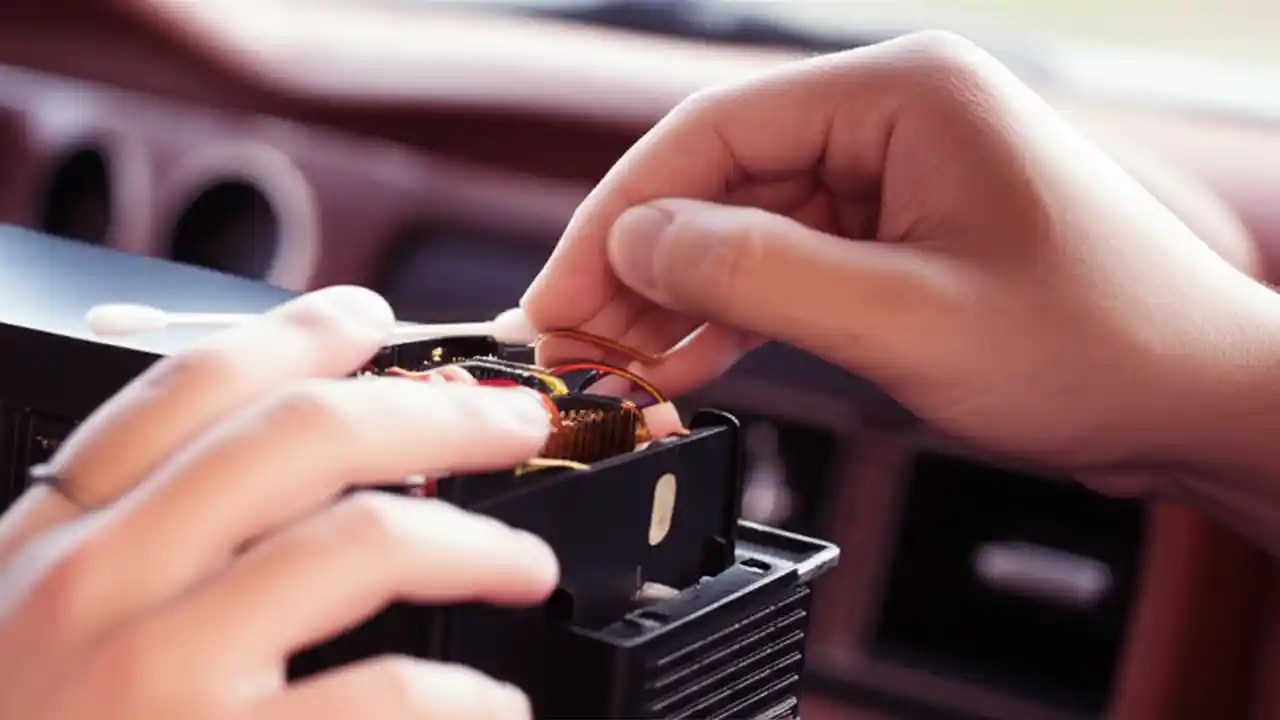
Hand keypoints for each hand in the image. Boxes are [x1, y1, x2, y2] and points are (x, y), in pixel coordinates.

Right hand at [0, 287, 556, 719]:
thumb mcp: (33, 623)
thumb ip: (134, 543)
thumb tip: (283, 475)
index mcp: (54, 541)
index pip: (187, 388)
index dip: (296, 335)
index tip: (371, 317)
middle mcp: (97, 588)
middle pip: (298, 437)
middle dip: (431, 409)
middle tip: (511, 418)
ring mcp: (155, 678)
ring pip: (358, 542)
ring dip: (474, 543)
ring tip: (527, 565)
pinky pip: (382, 697)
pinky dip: (462, 700)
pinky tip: (490, 708)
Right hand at [522, 31, 1279, 491]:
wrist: (1191, 401)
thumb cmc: (1093, 349)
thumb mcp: (906, 319)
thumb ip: (759, 274)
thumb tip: (638, 243)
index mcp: (902, 93)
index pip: (712, 132)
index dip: (619, 214)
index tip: (559, 291)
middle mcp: (891, 114)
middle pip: (718, 174)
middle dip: (637, 261)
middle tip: (571, 337)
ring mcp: (894, 172)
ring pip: (743, 222)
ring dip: (676, 293)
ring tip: (615, 361)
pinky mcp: (897, 229)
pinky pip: (788, 258)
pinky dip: (733, 309)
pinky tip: (684, 358)